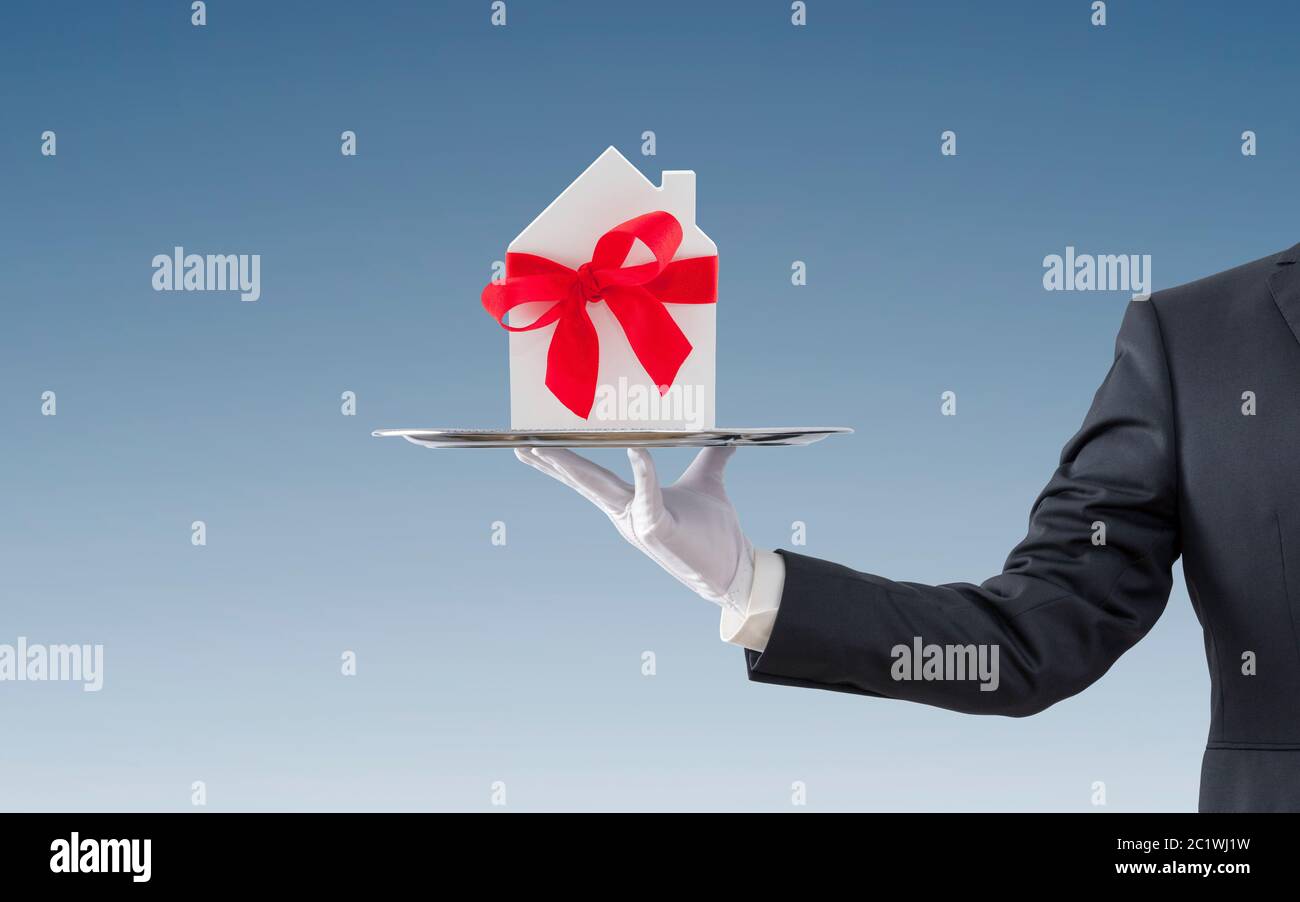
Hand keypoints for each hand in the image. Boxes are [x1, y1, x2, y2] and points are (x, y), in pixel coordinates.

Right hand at [515, 446, 754, 610]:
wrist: (733, 568)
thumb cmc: (715, 531)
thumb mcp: (708, 483)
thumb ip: (712, 458)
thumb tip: (727, 439)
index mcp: (631, 502)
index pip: (592, 477)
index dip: (564, 461)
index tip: (537, 444)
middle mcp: (627, 514)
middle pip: (585, 482)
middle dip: (554, 462)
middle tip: (523, 445)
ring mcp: (638, 523)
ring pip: (601, 489)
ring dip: (574, 468)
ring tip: (549, 449)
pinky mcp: (657, 529)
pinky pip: (648, 495)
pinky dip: (643, 471)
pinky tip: (637, 448)